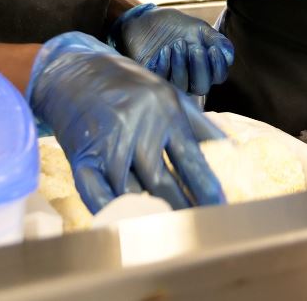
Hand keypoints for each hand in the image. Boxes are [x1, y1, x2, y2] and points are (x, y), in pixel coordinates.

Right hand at [27, 32, 225, 212]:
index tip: (218, 208)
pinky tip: (124, 225)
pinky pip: (96, 192)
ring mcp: (109, 143)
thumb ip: (199, 122)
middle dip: (181, 210)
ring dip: (148, 217)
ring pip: (131, 192)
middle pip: (163, 182)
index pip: (191, 159)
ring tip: (166, 236)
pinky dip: (110, 212)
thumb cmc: (127, 84)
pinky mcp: (83, 155)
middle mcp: (139, 129)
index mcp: (166, 113)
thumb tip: (231, 148)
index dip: (205, 188)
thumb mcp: (168, 93)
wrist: (74, 71)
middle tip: (196, 229)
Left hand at [110, 4, 234, 95]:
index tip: (213, 49)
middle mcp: (191, 78)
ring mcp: (173, 80)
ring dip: (181, 65)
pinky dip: (166, 65)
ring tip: (177, 43)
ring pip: (182, 86)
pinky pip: (163, 80)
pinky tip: (164, 50)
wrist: (148, 20)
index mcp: (205, 66)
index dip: (218, 66)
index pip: (218, 76)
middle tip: (195, 48)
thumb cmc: (176, 25)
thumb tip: (230, 57)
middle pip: (202, 87)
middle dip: (200, 68)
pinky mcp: (155, 78)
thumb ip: (215, 40)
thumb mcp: (198, 28)